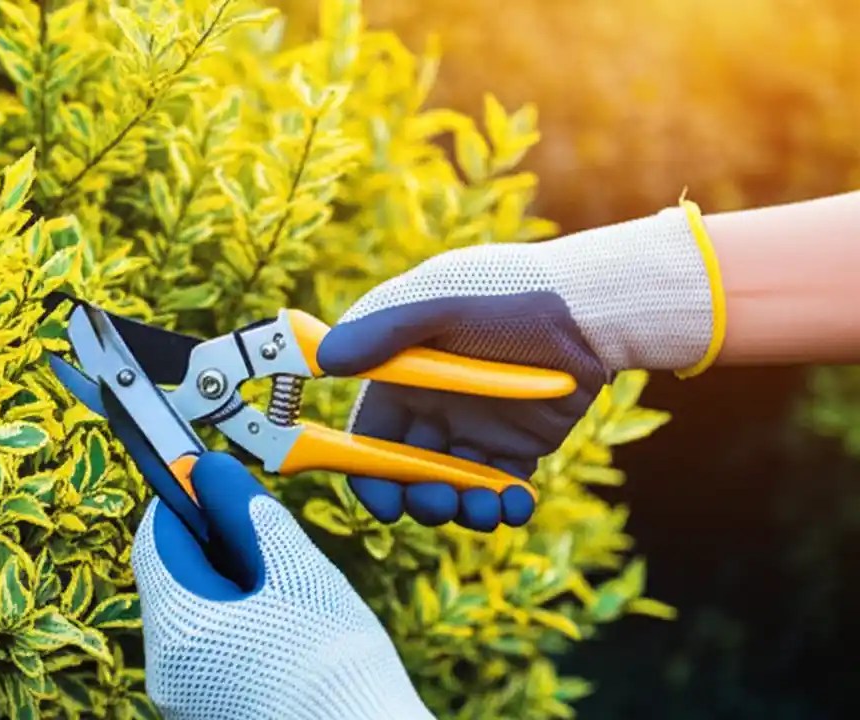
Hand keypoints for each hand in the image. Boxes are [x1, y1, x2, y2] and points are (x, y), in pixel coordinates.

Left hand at [131, 452, 436, 719]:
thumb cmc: (337, 667)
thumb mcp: (297, 574)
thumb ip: (248, 515)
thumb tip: (209, 471)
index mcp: (178, 625)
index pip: (158, 535)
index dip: (190, 500)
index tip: (225, 485)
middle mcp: (165, 668)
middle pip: (173, 575)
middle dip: (217, 544)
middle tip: (270, 541)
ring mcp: (183, 697)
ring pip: (194, 613)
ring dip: (231, 586)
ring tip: (288, 592)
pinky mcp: (205, 713)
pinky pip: (208, 650)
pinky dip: (237, 625)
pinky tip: (285, 630)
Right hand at [316, 204, 721, 530]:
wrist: (590, 309)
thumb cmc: (508, 296)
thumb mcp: (441, 305)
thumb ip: (384, 331)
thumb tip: (326, 359)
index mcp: (403, 377)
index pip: (367, 436)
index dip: (367, 473)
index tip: (382, 502)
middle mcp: (433, 407)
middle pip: (407, 472)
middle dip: (418, 499)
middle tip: (439, 504)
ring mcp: (476, 430)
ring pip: (452, 489)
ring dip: (460, 510)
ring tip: (483, 509)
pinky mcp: (519, 447)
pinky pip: (500, 490)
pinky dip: (505, 507)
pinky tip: (515, 503)